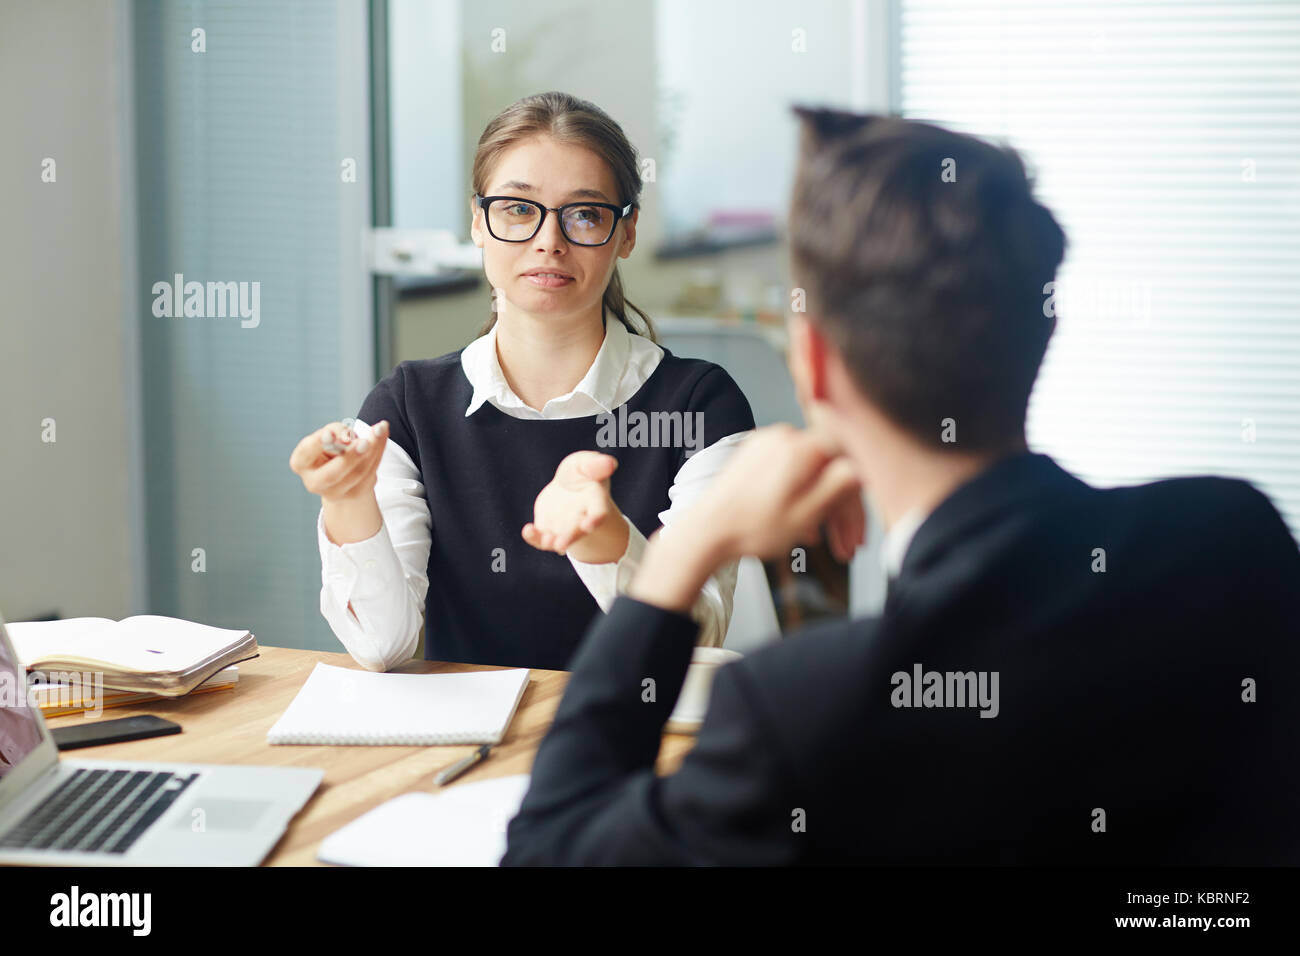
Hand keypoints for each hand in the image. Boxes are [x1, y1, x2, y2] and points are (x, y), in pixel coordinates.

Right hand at [290, 419, 389, 503]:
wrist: (343, 468)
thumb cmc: (332, 445)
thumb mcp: (330, 434)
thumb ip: (336, 431)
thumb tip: (348, 439)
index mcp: (300, 463)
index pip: (306, 453)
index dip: (317, 444)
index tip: (329, 433)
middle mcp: (314, 482)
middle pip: (332, 474)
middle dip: (349, 457)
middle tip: (365, 442)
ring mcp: (335, 493)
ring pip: (357, 473)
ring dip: (373, 450)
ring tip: (380, 429)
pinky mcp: (355, 494)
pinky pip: (370, 474)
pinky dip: (378, 453)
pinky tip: (382, 436)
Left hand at [522, 451, 629, 562]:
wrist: (568, 485)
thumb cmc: (581, 473)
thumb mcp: (587, 464)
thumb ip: (596, 465)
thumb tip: (610, 463)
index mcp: (596, 503)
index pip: (598, 514)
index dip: (594, 520)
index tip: (588, 525)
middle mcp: (581, 519)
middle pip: (577, 531)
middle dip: (569, 538)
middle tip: (560, 545)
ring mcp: (563, 527)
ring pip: (558, 538)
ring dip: (552, 542)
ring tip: (547, 541)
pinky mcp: (547, 528)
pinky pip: (540, 536)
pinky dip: (534, 537)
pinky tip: (527, 531)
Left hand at [685, 424, 861, 562]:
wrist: (705, 532)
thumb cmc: (750, 527)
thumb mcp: (808, 513)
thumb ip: (841, 484)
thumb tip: (865, 465)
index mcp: (801, 447)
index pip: (851, 460)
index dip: (861, 497)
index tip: (862, 525)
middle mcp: (785, 437)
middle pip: (831, 469)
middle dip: (843, 511)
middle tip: (847, 545)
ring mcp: (767, 444)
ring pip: (812, 473)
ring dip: (823, 509)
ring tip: (825, 543)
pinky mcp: (755, 455)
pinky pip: (792, 473)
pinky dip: (802, 498)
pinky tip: (802, 528)